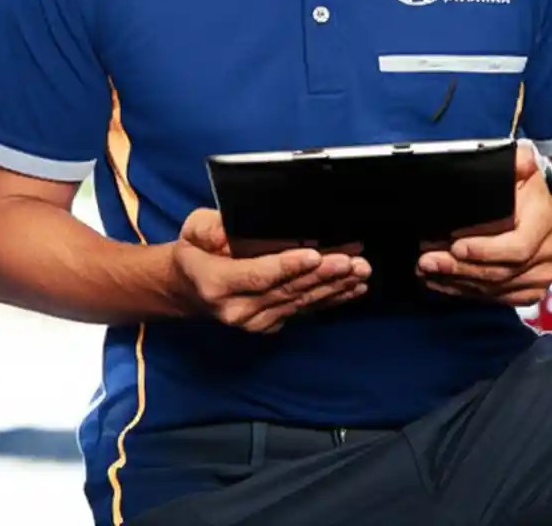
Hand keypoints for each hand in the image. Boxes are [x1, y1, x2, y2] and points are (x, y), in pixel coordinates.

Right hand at [171, 209, 370, 333]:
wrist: (191, 288)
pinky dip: (331, 298)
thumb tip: (231, 229)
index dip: (288, 266)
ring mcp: (255, 321)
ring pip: (301, 301)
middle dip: (323, 275)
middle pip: (287, 289)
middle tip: (351, 261)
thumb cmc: (197, 252)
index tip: (316, 256)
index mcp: (216, 282)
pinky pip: (304, 310)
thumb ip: (211, 227)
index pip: (258, 275)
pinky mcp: (271, 324)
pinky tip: (353, 288)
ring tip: (359, 272)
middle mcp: (237, 308)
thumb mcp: (194, 230)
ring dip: (334, 287)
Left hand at [417, 144, 551, 305]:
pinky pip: (496, 299)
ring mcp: (542, 276)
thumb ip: (518, 162)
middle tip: (426, 260)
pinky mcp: (532, 292)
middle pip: (502, 272)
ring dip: (457, 281)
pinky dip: (466, 292)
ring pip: (495, 288)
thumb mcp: (523, 171)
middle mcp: (548, 251)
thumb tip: (520, 158)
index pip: (517, 245)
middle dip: (459, 268)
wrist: (550, 222)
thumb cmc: (527, 195)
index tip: (453, 246)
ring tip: (427, 270)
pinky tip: (443, 283)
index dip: (484, 250)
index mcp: (545, 221)